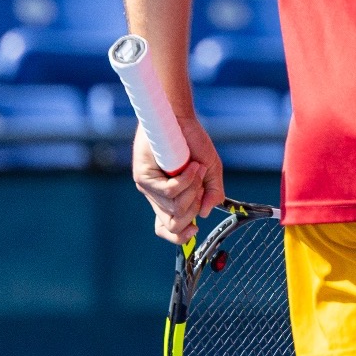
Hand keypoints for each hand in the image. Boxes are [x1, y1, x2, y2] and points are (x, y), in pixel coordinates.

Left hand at [133, 117, 224, 243]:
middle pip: (172, 225)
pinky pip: (169, 191)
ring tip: (198, 168)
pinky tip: (192, 166)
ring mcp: (148, 188)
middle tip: (201, 187)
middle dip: (193, 209)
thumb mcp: (211, 170)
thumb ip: (212, 193)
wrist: (179, 118)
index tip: (195, 229)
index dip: (180, 237)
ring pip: (174, 208)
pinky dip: (186, 181)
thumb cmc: (193, 142)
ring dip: (193, 189)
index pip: (167, 229)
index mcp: (170, 199)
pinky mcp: (143, 177)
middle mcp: (157, 197)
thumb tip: (205, 213)